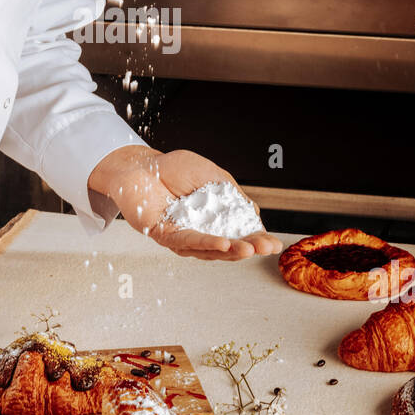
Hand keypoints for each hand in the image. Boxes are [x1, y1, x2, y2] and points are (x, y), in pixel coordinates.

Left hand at [89, 145, 282, 261]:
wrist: (141, 164)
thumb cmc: (173, 169)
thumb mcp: (213, 177)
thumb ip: (232, 195)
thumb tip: (254, 213)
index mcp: (213, 218)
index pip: (239, 232)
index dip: (257, 239)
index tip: (273, 243)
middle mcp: (200, 231)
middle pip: (228, 246)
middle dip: (249, 248)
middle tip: (266, 248)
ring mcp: (183, 237)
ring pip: (210, 249)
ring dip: (231, 250)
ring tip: (248, 249)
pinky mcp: (165, 237)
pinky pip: (188, 242)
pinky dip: (207, 244)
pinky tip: (223, 244)